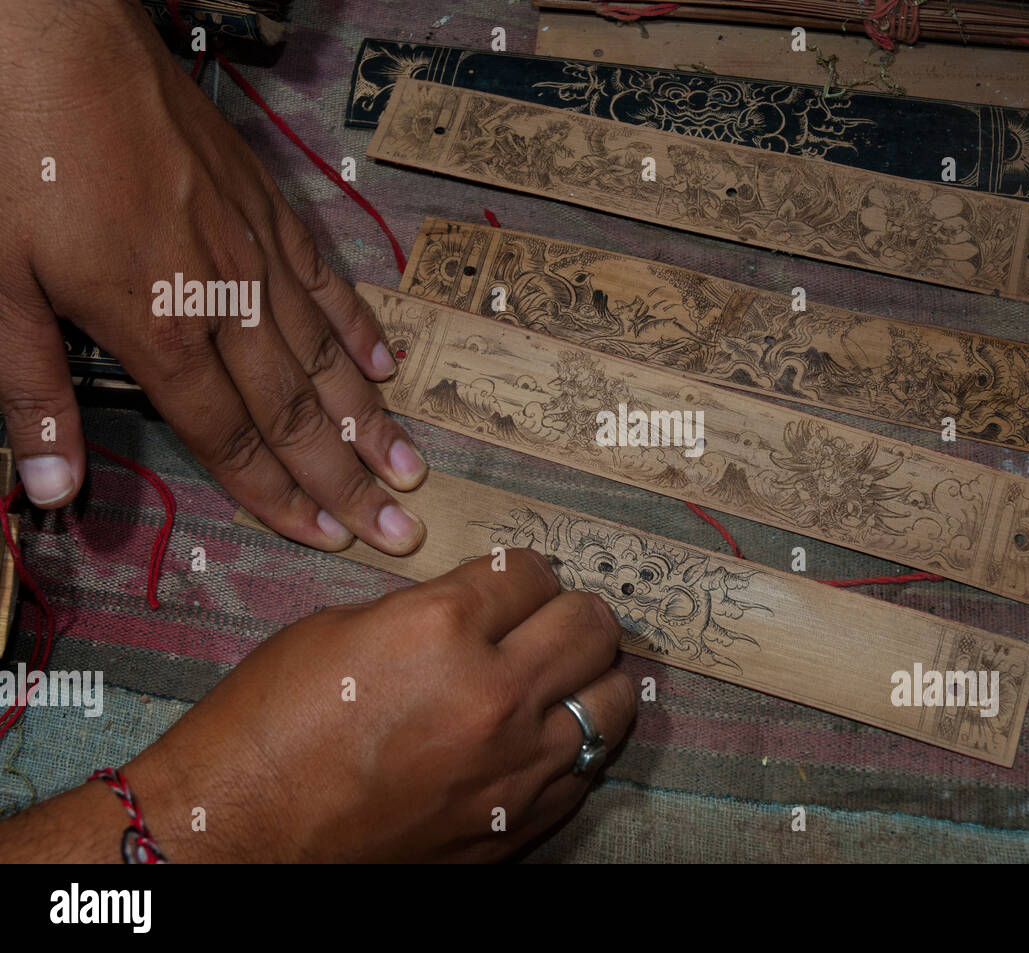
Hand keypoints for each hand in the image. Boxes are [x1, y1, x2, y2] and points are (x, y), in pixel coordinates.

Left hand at [0, 0, 426, 554]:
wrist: (56, 36)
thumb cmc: (16, 154)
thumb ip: (29, 390)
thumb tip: (52, 489)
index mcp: (158, 326)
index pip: (231, 436)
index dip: (280, 496)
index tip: (329, 538)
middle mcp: (225, 298)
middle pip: (296, 407)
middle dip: (348, 477)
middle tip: (401, 527)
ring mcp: (255, 248)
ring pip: (324, 352)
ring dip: (368, 417)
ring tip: (409, 463)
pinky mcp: (264, 205)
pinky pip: (324, 279)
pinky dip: (357, 327)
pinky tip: (383, 362)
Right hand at [116, 549, 636, 861]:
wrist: (241, 835)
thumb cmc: (270, 729)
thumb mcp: (342, 629)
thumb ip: (430, 610)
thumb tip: (485, 608)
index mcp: (442, 628)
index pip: (532, 573)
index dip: (524, 572)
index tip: (516, 583)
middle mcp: (494, 694)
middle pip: (590, 626)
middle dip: (573, 612)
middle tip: (552, 619)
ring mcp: (514, 766)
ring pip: (614, 698)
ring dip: (594, 676)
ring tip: (566, 674)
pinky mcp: (518, 822)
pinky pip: (588, 767)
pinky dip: (577, 742)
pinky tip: (547, 733)